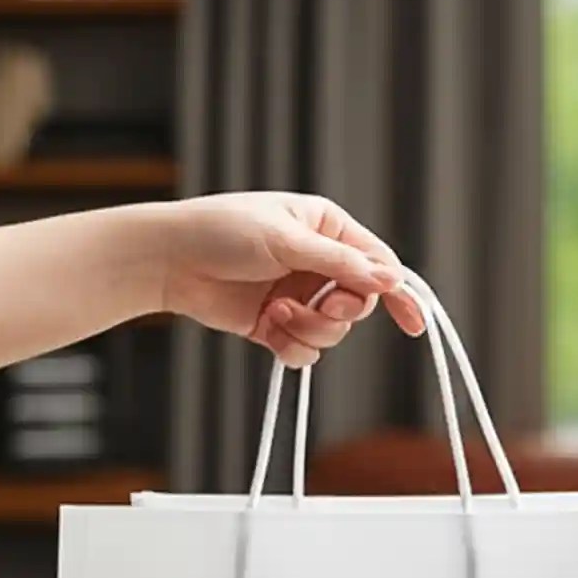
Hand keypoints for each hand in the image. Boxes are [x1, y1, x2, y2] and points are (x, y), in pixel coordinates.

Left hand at [159, 192, 424, 366]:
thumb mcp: (288, 240)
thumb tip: (391, 279)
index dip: (397, 291)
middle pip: (359, 302)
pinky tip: (268, 327)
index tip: (413, 322)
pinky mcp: (275, 324)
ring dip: (311, 328)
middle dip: (341, 310)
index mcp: (327, 229)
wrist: (164, 260)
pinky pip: (305, 349)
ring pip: (333, 330)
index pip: (376, 262)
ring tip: (276, 314)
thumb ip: (342, 263)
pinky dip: (293, 346)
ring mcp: (298, 295)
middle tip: (324, 305)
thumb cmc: (220, 231)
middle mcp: (318, 263)